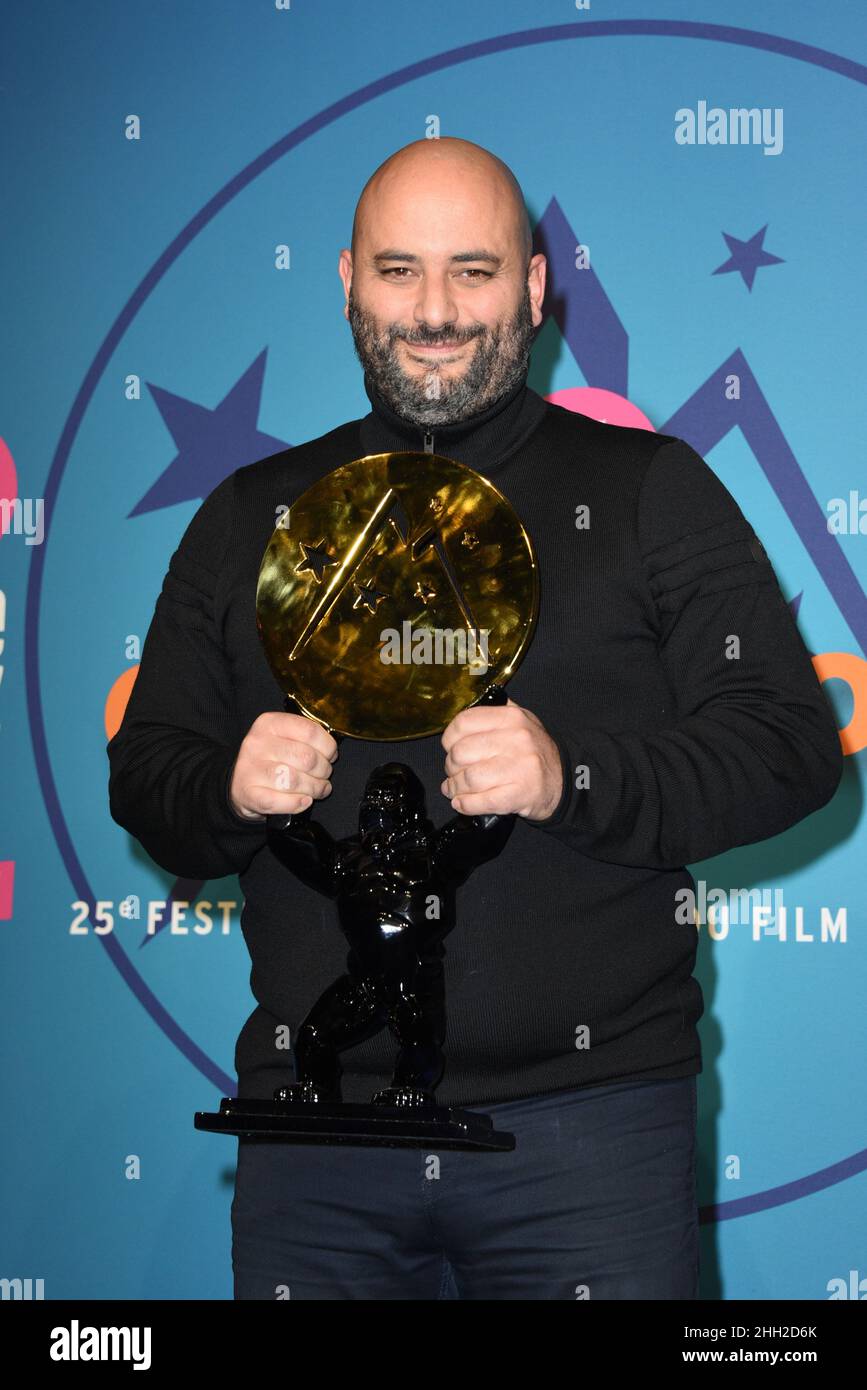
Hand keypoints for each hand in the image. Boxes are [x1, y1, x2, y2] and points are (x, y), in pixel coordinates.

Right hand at [229, 711, 337, 820]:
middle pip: (306, 758)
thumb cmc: (269, 760)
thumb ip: (305, 738)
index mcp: (269, 723)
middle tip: (324, 775)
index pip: (310, 731)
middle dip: (324, 770)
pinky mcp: (248, 793)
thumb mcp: (283, 738)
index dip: (328, 747)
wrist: (237, 784)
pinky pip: (279, 802)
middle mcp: (257, 743)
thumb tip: (331, 750)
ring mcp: (250, 769)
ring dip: (315, 789)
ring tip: (319, 789)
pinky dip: (297, 804)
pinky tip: (304, 801)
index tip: (331, 755)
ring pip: (295, 781)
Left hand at [440, 697, 562, 819]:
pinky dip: (465, 805)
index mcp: (512, 718)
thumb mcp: (522, 721)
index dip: (449, 738)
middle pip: (460, 753)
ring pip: (467, 779)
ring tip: (455, 789)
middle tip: (454, 772)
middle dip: (451, 767)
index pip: (464, 723)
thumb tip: (460, 719)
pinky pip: (480, 801)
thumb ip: (494, 714)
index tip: (450, 747)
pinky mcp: (519, 795)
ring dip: (454, 788)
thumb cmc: (536, 752)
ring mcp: (518, 769)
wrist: (565, 781)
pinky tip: (462, 803)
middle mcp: (516, 740)